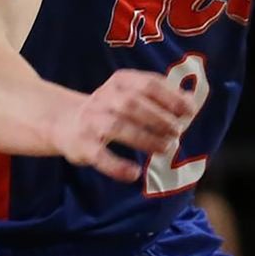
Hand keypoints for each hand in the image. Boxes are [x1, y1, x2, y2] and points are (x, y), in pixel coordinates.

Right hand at [52, 69, 191, 183]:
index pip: (148, 84)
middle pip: (132, 104)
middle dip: (159, 118)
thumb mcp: (132, 94)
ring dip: (145, 138)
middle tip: (178, 132)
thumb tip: (190, 100)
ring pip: (118, 127)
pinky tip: (134, 174)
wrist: (64, 122)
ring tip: (166, 148)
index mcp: (120, 82)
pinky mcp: (81, 144)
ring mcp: (91, 120)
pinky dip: (117, 166)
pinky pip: (99, 155)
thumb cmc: (111, 109)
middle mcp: (103, 97)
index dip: (171, 97)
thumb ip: (160, 96)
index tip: (190, 111)